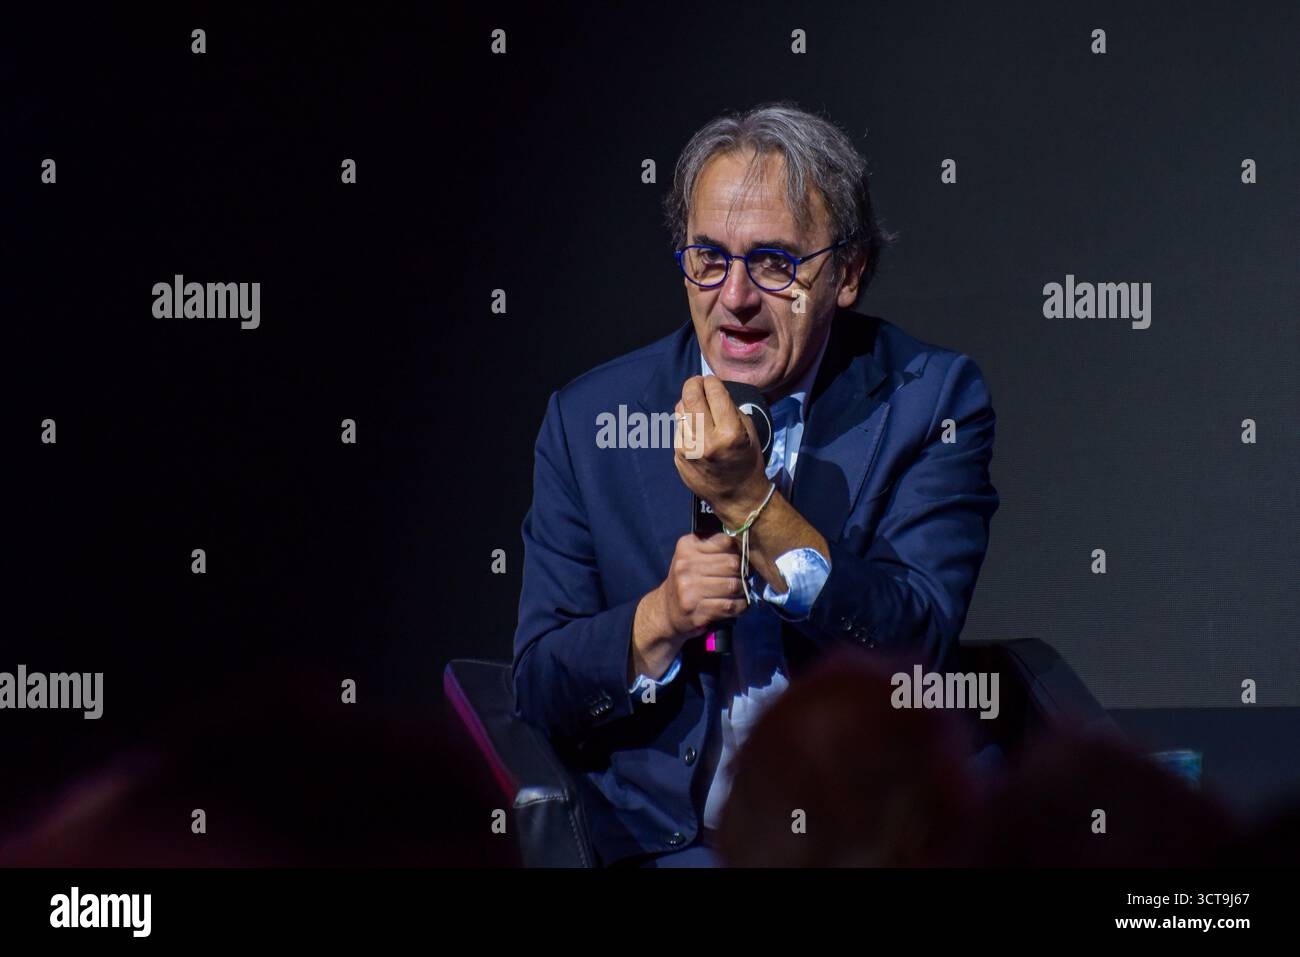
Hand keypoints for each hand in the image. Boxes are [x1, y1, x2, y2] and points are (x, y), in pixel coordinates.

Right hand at [631, 533, 746, 679]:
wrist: (665, 610)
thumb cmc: (686, 580)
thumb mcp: (692, 556)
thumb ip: (714, 546)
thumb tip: (745, 548)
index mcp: (686, 547)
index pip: (725, 542)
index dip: (737, 551)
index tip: (738, 560)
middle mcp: (685, 566)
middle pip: (733, 564)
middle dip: (743, 572)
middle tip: (743, 578)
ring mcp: (689, 590)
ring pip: (733, 585)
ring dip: (743, 590)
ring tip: (740, 592)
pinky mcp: (697, 611)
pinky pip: (729, 606)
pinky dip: (740, 606)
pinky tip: (738, 605)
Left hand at [673, 375, 770, 527]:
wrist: (736, 497)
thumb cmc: (747, 462)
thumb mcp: (749, 431)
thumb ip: (730, 408)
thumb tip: (710, 390)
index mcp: (729, 432)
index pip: (714, 391)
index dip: (712, 381)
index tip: (712, 381)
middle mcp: (705, 440)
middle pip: (690, 395)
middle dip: (694, 383)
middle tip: (698, 383)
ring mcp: (688, 449)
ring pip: (680, 410)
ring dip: (689, 404)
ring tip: (699, 409)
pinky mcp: (677, 456)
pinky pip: (678, 428)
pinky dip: (686, 423)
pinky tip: (696, 430)